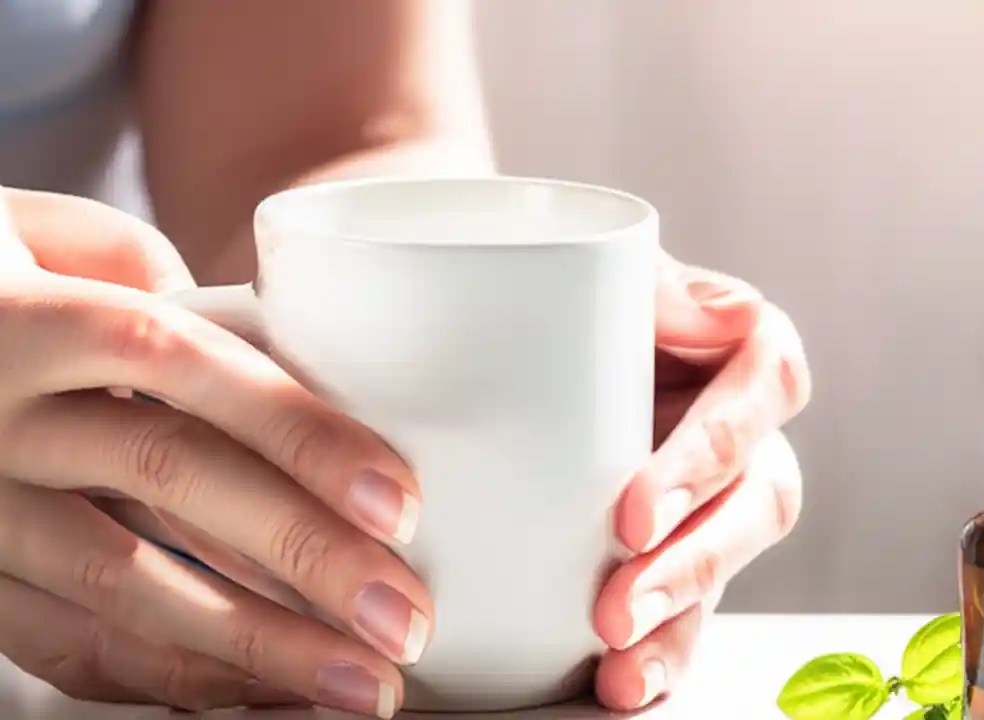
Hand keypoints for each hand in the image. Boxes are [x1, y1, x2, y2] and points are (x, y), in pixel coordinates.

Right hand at [0, 189, 429, 717]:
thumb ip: (177, 297)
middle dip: (304, 556)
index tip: (400, 502)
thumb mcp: (70, 248)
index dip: (296, 432)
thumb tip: (295, 358)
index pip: (182, 361)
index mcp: (35, 315)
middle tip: (402, 616)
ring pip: (120, 583)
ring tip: (359, 684)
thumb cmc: (3, 281)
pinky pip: (67, 645)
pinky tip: (260, 691)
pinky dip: (170, 678)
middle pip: (169, 479)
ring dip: (255, 645)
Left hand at [593, 252, 811, 708]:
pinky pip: (692, 608)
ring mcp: (710, 493)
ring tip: (621, 664)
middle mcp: (737, 424)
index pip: (768, 382)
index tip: (633, 512)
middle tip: (618, 606)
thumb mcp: (594, 272)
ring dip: (682, 618)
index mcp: (736, 346)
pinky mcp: (675, 547)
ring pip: (730, 561)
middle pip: (760, 494)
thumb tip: (721, 312)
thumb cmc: (553, 291)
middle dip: (695, 560)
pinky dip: (663, 652)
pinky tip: (624, 681)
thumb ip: (649, 282)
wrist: (490, 332)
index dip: (716, 449)